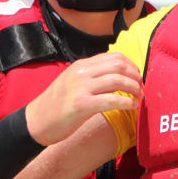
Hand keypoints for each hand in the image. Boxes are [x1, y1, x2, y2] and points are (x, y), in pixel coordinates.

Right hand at [25, 53, 141, 145]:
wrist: (35, 121)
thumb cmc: (56, 106)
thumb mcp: (73, 82)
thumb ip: (92, 76)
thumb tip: (116, 77)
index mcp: (81, 65)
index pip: (115, 57)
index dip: (132, 66)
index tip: (138, 78)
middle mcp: (82, 72)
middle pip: (119, 65)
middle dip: (136, 76)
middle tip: (142, 88)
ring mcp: (80, 88)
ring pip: (118, 80)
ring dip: (134, 89)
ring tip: (139, 98)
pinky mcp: (81, 105)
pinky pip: (111, 100)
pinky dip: (126, 103)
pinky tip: (132, 107)